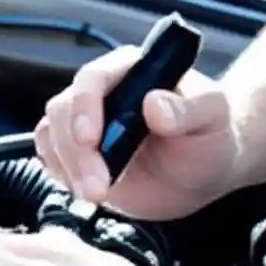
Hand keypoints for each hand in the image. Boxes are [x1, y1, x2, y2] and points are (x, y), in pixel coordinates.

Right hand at [37, 45, 239, 219]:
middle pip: (64, 109)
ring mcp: (86, 123)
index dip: (84, 106)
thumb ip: (189, 110)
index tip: (90, 139)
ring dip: (67, 167)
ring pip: (52, 134)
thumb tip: (154, 104)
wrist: (205, 170)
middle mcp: (100, 93)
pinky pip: (51, 157)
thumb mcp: (213, 118)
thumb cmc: (211, 135)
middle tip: (97, 187)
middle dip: (74, 150)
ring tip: (96, 195)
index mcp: (129, 70)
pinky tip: (86, 191)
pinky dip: (61, 174)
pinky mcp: (78, 153)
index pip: (92, 78)